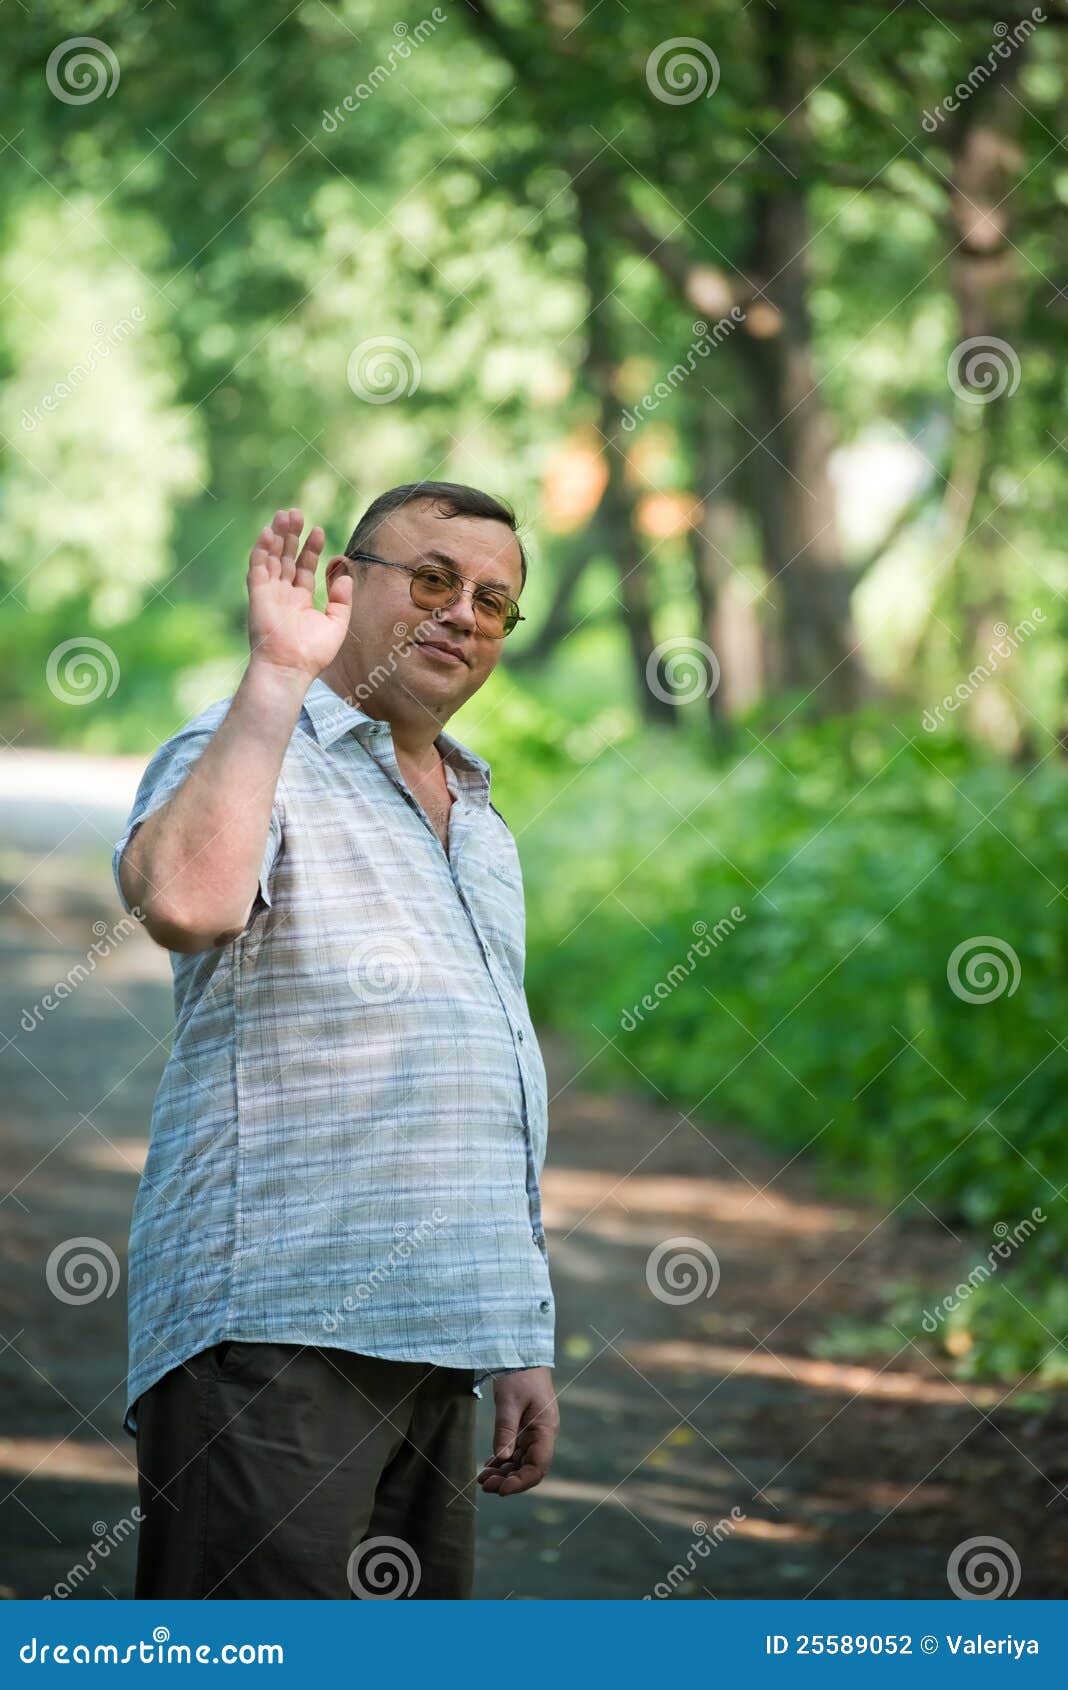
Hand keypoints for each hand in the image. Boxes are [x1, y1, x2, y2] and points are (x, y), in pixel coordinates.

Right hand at [246, 507, 351, 678]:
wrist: (291, 668)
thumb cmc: (313, 653)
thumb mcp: (336, 624)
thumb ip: (341, 599)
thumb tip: (345, 575)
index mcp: (299, 601)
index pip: (304, 567)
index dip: (310, 548)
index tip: (318, 530)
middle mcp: (283, 594)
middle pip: (286, 557)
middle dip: (291, 535)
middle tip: (296, 513)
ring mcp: (269, 593)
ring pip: (271, 558)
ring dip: (277, 536)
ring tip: (284, 515)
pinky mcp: (257, 595)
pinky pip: (257, 568)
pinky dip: (261, 550)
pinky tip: (268, 533)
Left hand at [477, 1367, 558, 1496]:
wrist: (521, 1354)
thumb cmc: (519, 1374)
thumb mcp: (509, 1401)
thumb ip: (505, 1430)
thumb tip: (502, 1459)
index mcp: (545, 1430)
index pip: (538, 1467)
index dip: (521, 1482)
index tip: (501, 1490)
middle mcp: (542, 1435)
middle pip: (529, 1468)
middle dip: (508, 1480)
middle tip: (485, 1486)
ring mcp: (533, 1432)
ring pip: (521, 1462)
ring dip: (504, 1473)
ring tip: (483, 1480)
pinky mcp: (524, 1428)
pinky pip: (515, 1452)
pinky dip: (503, 1461)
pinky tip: (489, 1467)